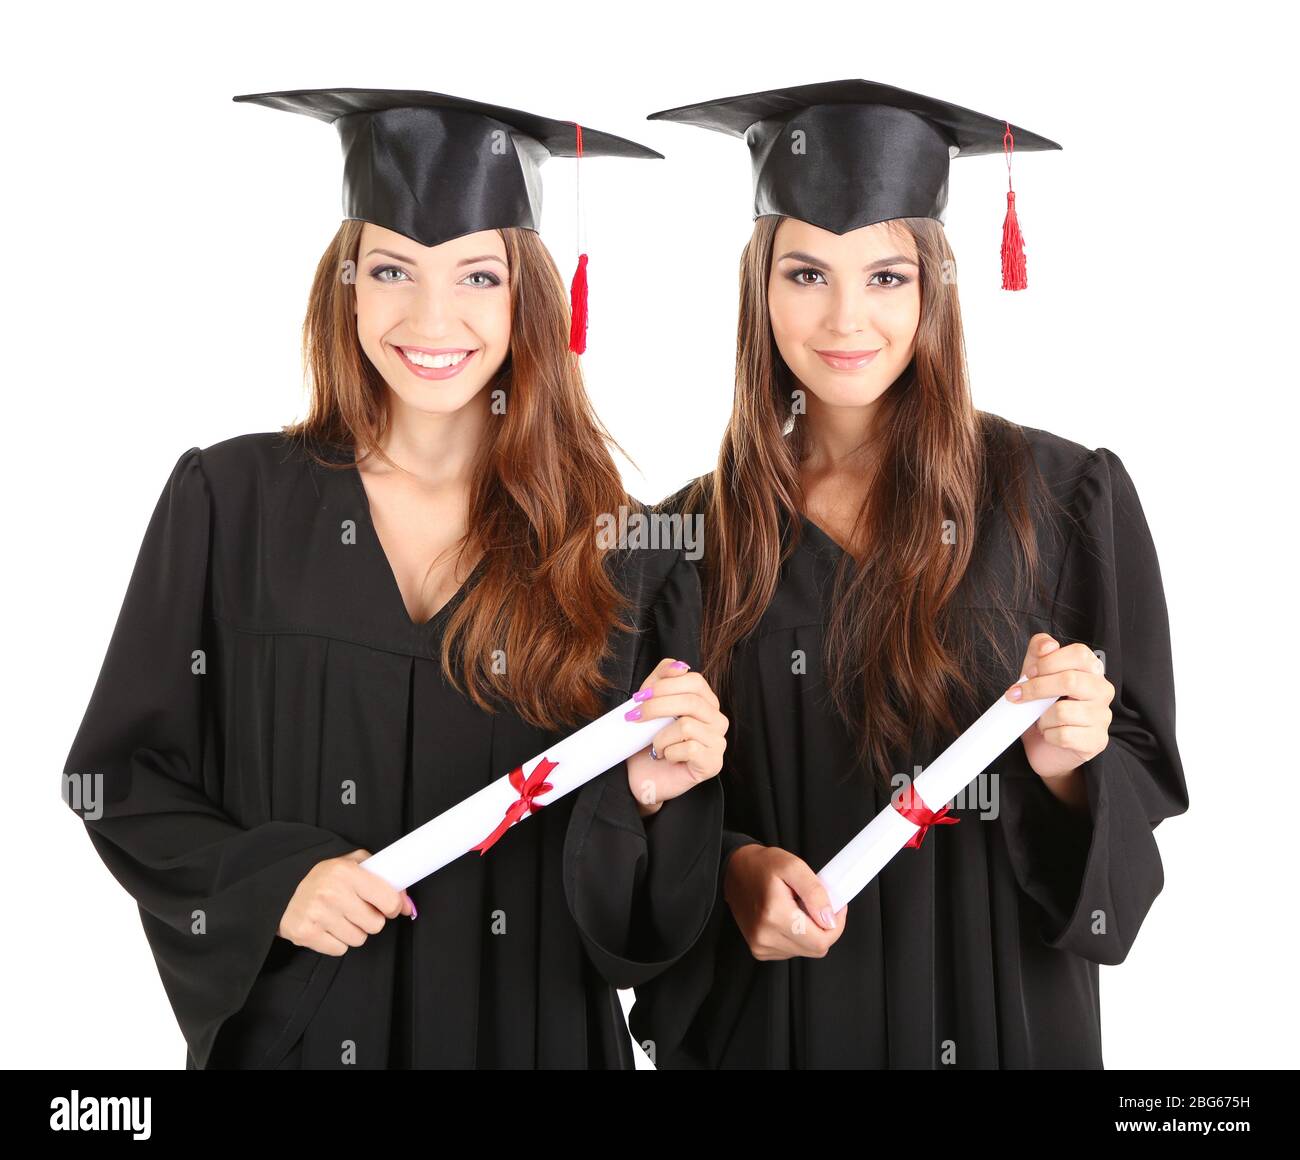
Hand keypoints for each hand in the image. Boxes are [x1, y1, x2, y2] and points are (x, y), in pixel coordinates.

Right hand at [277, 849, 415, 954]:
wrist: (282, 888)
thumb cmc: (326, 877)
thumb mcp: (353, 864)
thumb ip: (385, 878)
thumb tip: (409, 906)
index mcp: (346, 871)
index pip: (389, 900)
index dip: (392, 906)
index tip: (386, 905)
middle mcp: (332, 892)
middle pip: (375, 924)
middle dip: (370, 919)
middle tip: (356, 909)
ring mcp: (317, 914)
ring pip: (359, 939)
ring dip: (353, 931)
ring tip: (339, 917)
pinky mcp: (305, 934)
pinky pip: (339, 949)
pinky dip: (336, 942)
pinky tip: (327, 926)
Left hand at [624, 657, 727, 817]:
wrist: (644, 777)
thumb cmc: (649, 741)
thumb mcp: (651, 704)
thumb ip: (662, 679)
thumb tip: (677, 664)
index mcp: (706, 702)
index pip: (695, 681)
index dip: (665, 685)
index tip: (639, 696)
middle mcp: (717, 720)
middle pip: (691, 701)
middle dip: (656, 707)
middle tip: (634, 717)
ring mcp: (718, 742)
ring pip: (687, 726)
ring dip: (660, 736)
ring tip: (655, 746)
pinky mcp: (713, 763)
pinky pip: (689, 748)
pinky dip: (669, 752)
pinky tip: (666, 757)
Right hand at [723, 844, 847, 959]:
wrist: (734, 871)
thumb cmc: (763, 865)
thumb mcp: (793, 866)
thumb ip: (815, 892)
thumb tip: (829, 920)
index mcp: (775, 915)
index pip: (821, 940)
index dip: (836, 925)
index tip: (836, 906)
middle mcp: (766, 936)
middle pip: (816, 949)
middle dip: (824, 928)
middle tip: (818, 905)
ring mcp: (761, 946)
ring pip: (805, 950)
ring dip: (810, 931)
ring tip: (798, 908)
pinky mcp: (760, 950)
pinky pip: (792, 950)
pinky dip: (798, 936)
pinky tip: (789, 918)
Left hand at [1006, 633, 1114, 782]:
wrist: (1046, 747)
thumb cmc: (1043, 707)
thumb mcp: (1035, 675)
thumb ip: (1039, 652)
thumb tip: (1048, 645)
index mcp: (1091, 670)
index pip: (1079, 654)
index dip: (1049, 662)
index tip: (1029, 673)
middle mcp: (1102, 691)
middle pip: (1070, 680)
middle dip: (1037, 688)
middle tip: (1017, 695)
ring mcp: (1103, 717)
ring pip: (1063, 711)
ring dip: (1042, 717)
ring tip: (1041, 719)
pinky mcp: (1096, 741)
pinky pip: (1064, 735)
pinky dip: (1048, 735)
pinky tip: (1050, 734)